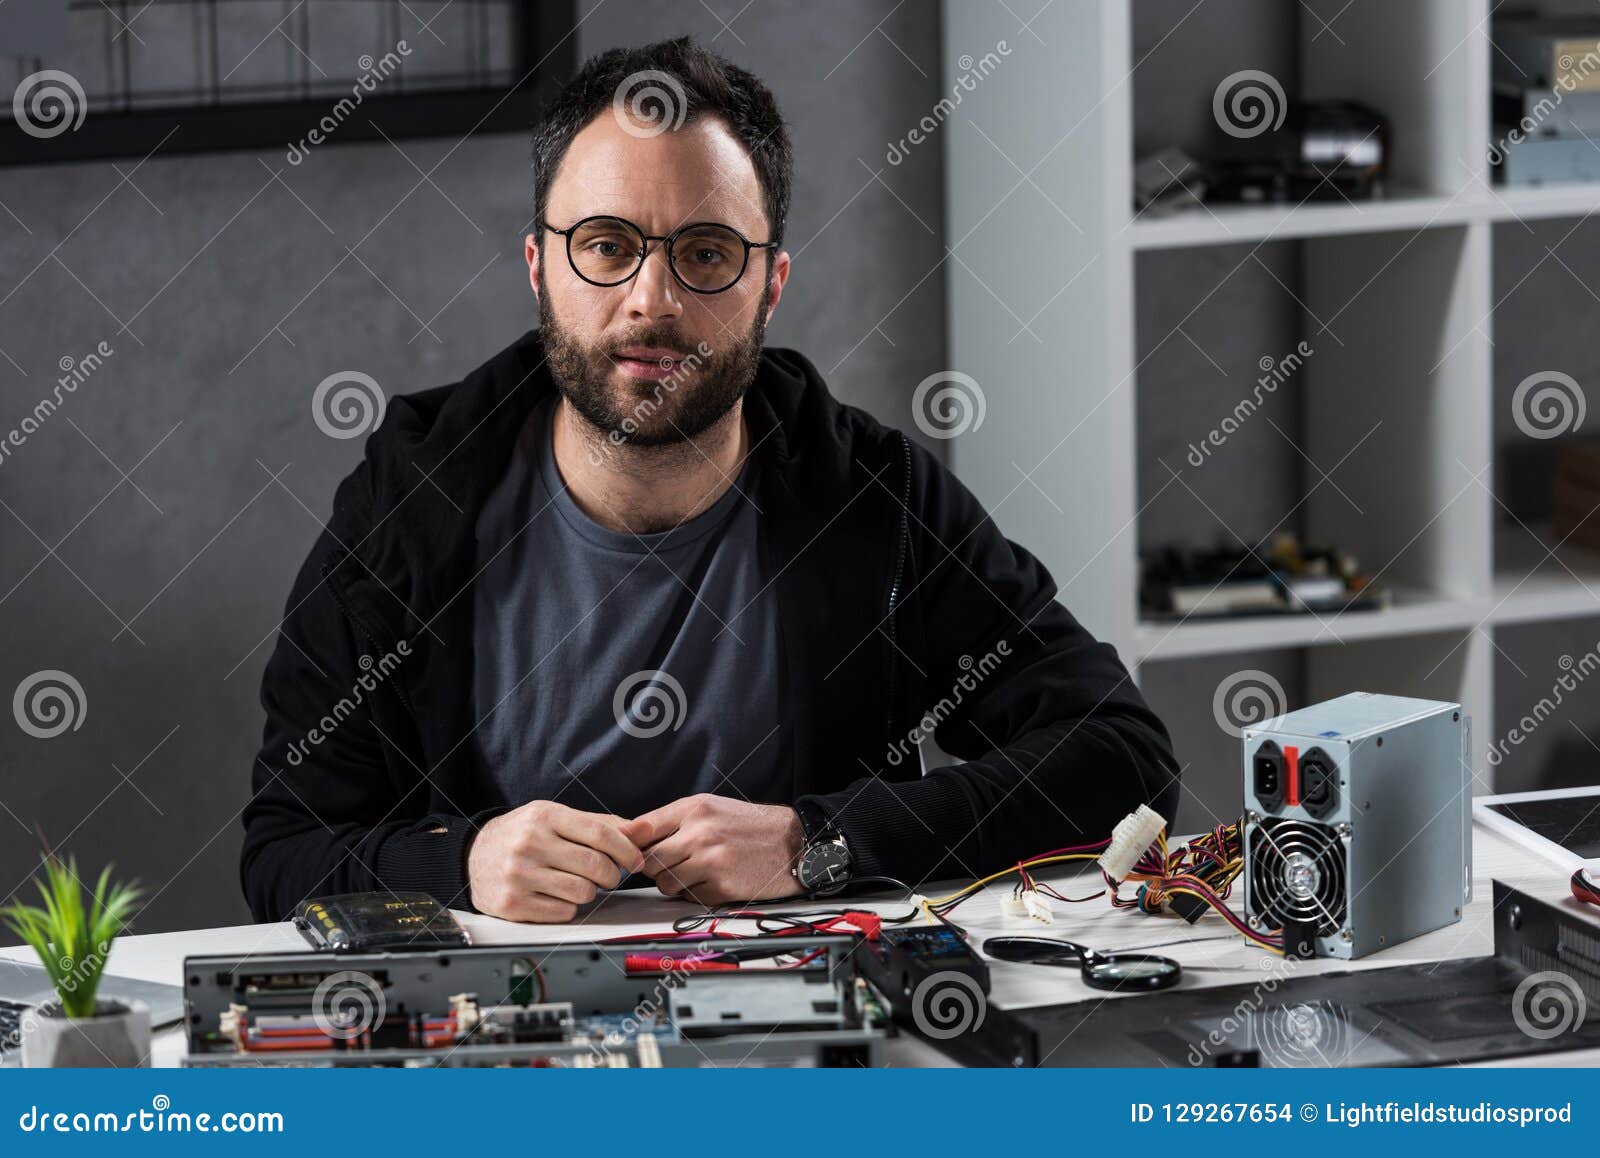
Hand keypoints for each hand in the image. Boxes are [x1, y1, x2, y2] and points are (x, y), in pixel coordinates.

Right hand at [467, 800, 644, 921]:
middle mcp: (530, 843)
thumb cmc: (522, 834)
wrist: (471, 856)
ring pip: (583, 892)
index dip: (628, 850)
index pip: (601, 834)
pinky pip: (563, 912)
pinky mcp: (512, 904)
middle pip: (596, 865)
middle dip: (613, 874)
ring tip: (579, 883)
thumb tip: (642, 830)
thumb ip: (599, 824)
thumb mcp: (555, 817)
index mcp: (545, 816)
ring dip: (591, 892)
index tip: (636, 860)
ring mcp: (519, 875)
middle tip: (609, 875)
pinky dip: (569, 907)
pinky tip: (558, 895)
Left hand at [622, 794, 805, 905]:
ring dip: (675, 883)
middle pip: (650, 861)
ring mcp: (712, 862)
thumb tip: (631, 834)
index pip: (643, 828)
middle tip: (672, 863)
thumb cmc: (750, 825)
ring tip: (696, 871)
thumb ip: (671, 818)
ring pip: (666, 884)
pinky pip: (690, 898)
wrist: (794, 843)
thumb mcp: (711, 807)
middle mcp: (701, 834)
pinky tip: (714, 880)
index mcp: (695, 809)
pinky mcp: (722, 888)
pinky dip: (697, 893)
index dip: (632, 844)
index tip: (631, 852)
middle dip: (655, 867)